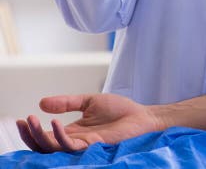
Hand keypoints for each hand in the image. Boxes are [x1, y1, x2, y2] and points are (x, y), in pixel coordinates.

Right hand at [16, 93, 162, 152]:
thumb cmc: (119, 110)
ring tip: (31, 120)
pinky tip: (54, 123)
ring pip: (53, 148)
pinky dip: (60, 136)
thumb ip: (66, 102)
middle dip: (29, 135)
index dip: (31, 130)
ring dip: (39, 135)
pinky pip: (71, 145)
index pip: (45, 136)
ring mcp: (82, 145)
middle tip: (22, 122)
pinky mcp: (93, 146)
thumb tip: (41, 103)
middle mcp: (74, 141)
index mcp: (72, 132)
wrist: (142, 116)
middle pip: (44, 146)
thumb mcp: (89, 101)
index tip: (21, 119)